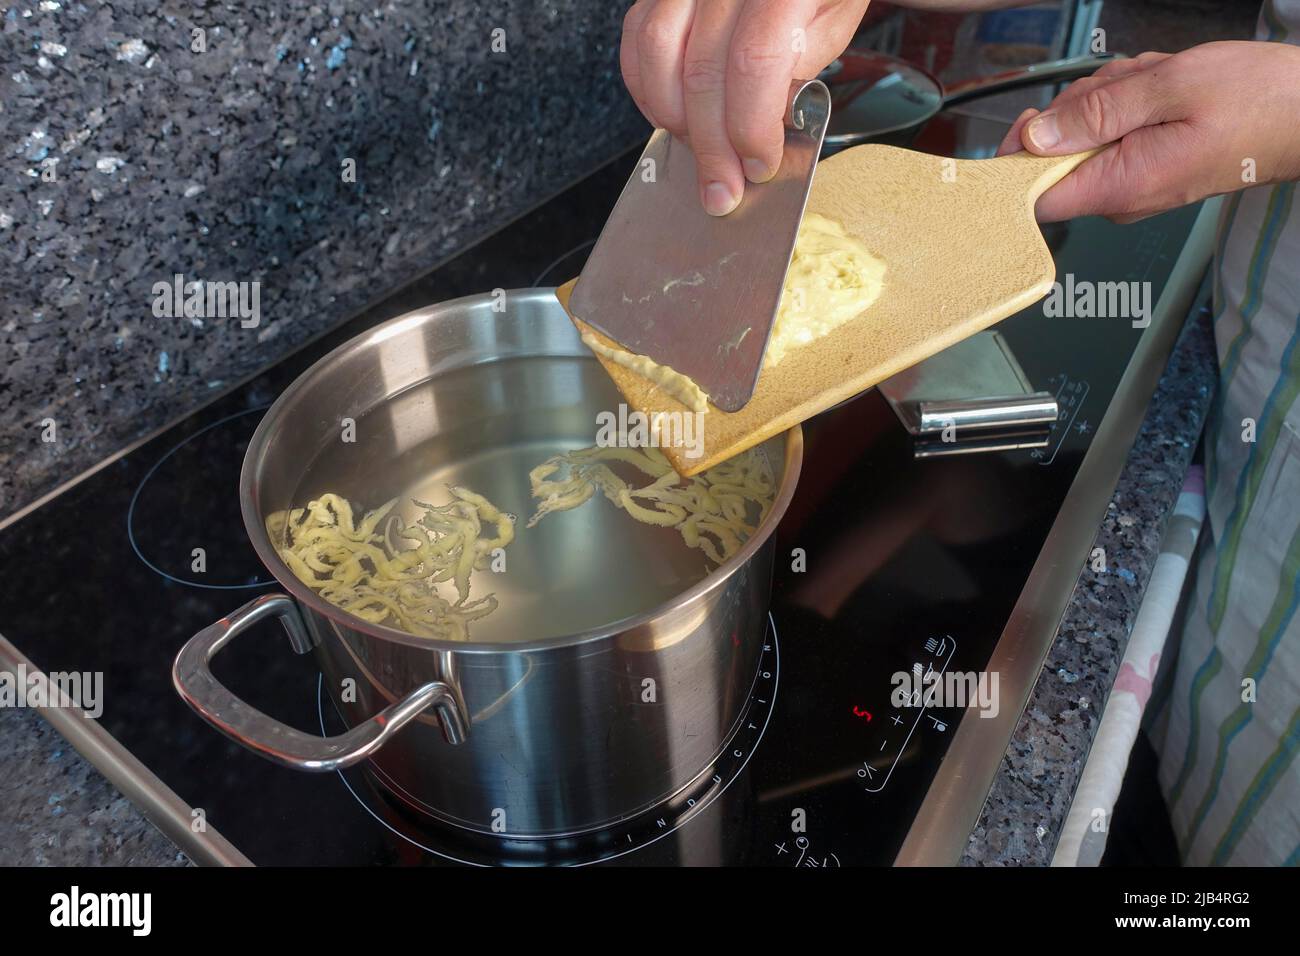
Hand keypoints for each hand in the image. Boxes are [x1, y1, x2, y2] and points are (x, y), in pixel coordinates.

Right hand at [621, 0, 870, 214]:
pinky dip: (647, 89)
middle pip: (702, 70)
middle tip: (722, 186)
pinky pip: (636, 39)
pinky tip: (672, 115)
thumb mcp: (830, 24)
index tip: (759, 165)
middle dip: (711, 145)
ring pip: (657, 56)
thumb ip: (797, 75)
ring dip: (674, 120)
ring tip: (700, 148)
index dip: (751, 127)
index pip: (754, 62)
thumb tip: (761, 139)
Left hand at [996, 41, 1299, 222]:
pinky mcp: (1145, 167)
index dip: (1015, 160)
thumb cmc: (1257, 100)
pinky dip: (1131, 102)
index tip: (1028, 122)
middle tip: (1131, 82)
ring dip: (1113, 97)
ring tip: (1159, 85)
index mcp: (1120, 185)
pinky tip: (1163, 92)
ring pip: (1087, 134)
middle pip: (1057, 154)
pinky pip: (1114, 132)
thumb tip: (1034, 137)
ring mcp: (1133, 183)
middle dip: (1082, 105)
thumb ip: (1097, 113)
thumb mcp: (1170, 87)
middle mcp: (1120, 196)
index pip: (1033, 197)